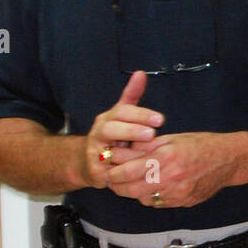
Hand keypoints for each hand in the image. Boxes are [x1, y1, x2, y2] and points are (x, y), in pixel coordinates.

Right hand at [80, 71, 162, 189]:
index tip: (160, 119)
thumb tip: (140, 73)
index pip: (122, 112)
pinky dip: (123, 173)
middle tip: (152, 133)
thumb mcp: (121, 114)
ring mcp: (94, 153)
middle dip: (132, 130)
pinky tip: (139, 172)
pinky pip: (110, 173)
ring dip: (127, 153)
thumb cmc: (112, 135)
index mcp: (107, 118)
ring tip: (146, 152)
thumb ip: (131, 95)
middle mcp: (98, 134)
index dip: (141, 114)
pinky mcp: (96, 173)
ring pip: (107, 152)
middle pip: (111, 129)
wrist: (86, 161)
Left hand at [106, 130, 247, 208]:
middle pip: (130, 190)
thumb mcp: (171, 139)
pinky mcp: (183, 202)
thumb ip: (145, 147)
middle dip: (117, 185)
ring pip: (142, 199)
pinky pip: (158, 203)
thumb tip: (121, 152)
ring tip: (134, 180)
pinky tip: (155, 185)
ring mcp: (177, 193)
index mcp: (165, 158)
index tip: (107, 167)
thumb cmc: (201, 145)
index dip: (112, 171)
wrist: (229, 160)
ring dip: (134, 191)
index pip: (126, 171)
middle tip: (113, 178)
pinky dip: (151, 195)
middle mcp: (170, 178)